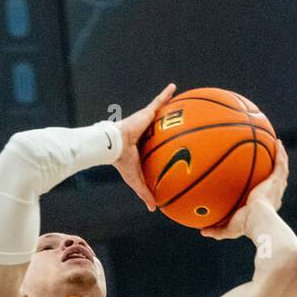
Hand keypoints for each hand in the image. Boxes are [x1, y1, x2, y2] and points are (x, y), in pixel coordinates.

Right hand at [114, 83, 176, 210]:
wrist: (114, 145)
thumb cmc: (123, 163)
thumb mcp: (136, 180)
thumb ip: (145, 192)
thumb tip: (154, 209)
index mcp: (143, 147)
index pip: (154, 147)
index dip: (161, 147)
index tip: (169, 148)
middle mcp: (146, 133)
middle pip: (159, 128)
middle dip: (167, 125)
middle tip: (179, 124)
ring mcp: (146, 122)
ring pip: (160, 113)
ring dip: (168, 106)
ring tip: (181, 101)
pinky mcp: (146, 113)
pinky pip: (159, 101)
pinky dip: (166, 94)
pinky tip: (174, 86)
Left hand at [201, 140, 289, 239]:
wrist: (257, 220)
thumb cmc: (245, 226)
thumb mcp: (228, 229)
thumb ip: (216, 230)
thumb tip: (202, 231)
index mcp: (263, 205)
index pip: (263, 194)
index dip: (262, 188)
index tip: (257, 182)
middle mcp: (272, 195)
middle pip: (274, 180)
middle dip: (273, 171)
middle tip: (268, 160)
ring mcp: (276, 188)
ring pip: (281, 170)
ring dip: (280, 157)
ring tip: (277, 145)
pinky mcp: (277, 181)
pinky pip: (281, 164)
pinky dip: (280, 153)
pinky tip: (277, 142)